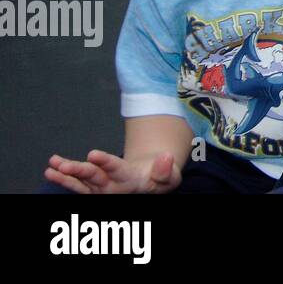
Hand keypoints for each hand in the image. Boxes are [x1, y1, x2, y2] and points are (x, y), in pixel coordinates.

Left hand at [45, 150, 180, 193]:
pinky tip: (51, 169)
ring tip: (52, 167)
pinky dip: (63, 178)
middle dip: (80, 172)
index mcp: (132, 183)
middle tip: (65, 165)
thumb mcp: (170, 176)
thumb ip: (166, 170)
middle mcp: (113, 189)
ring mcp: (100, 190)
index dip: (105, 163)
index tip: (92, 154)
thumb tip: (165, 157)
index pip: (117, 171)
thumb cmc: (160, 178)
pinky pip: (76, 184)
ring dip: (66, 176)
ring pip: (81, 183)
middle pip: (95, 180)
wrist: (150, 184)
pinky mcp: (92, 189)